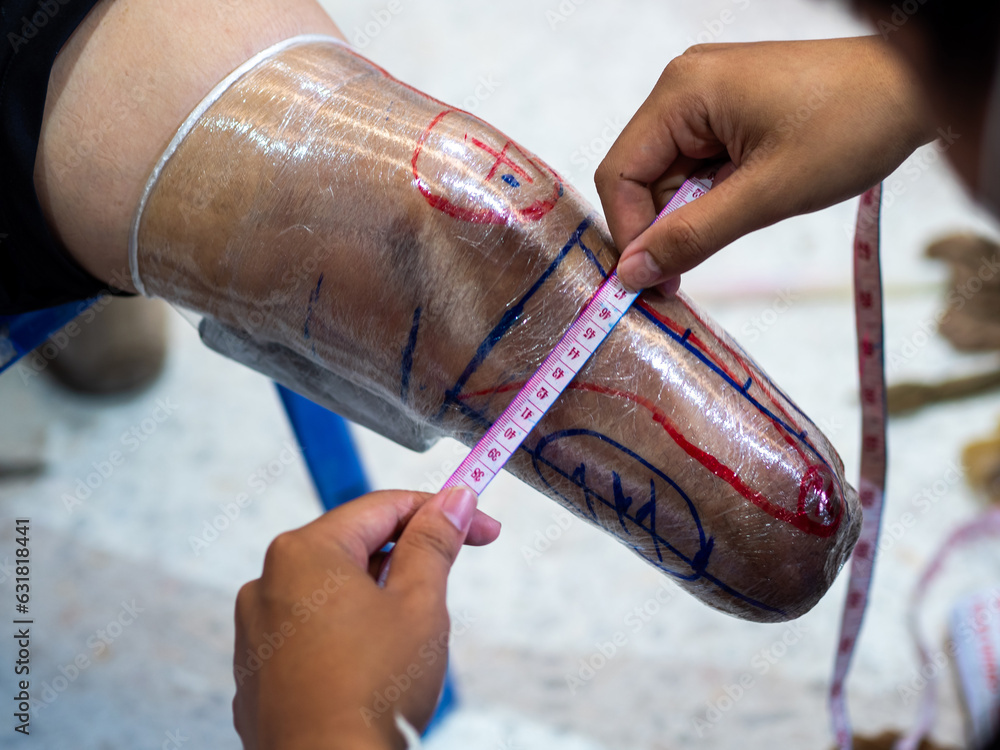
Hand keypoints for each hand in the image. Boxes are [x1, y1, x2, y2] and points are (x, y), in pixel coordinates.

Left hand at [233, 488, 499, 749]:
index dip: (439, 511)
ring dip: (378, 596)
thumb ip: (434, 542)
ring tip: (413, 635)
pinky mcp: (259, 672)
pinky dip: (347, 633)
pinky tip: (375, 664)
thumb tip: (451, 501)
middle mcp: (268, 583)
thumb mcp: (420, 603)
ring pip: (333, 591)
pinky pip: (311, 631)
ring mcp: (258, 630)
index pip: (383, 508)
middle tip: (452, 572)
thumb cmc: (370, 694)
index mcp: (304, 553)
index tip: (476, 524)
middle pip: (354, 546)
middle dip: (408, 556)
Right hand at [596, 37, 934, 292]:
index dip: (630, 233)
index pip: (622, 174)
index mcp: (682, 93)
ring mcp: (705, 95)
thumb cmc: (850, 128)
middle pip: (641, 175)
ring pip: (669, 173)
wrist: (918, 88)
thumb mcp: (767, 194)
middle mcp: (683, 87)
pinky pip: (697, 163)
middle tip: (683, 277)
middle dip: (660, 227)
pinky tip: (739, 209)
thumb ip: (693, 235)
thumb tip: (633, 273)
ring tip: (731, 231)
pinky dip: (709, 196)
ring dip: (688, 214)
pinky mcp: (728, 108)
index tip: (652, 282)